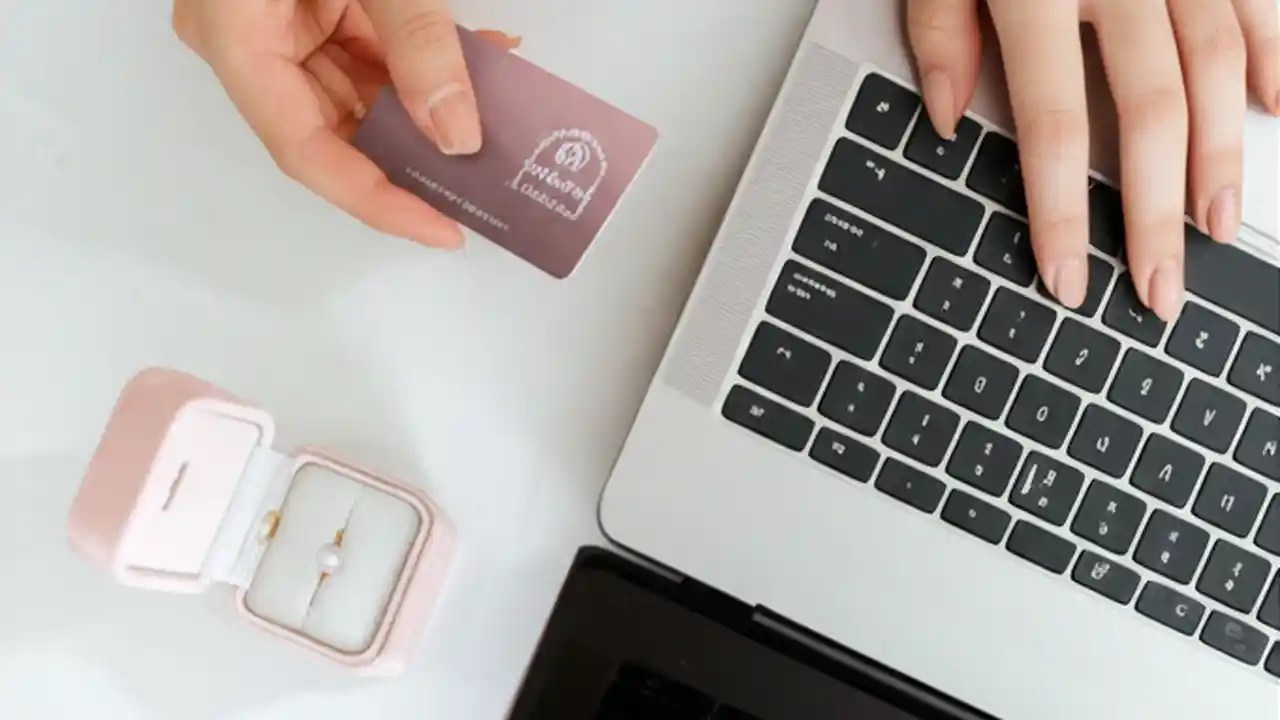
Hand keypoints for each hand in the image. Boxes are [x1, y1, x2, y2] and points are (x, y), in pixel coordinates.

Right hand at [173, 0, 490, 248]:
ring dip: (432, 107)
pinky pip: (368, 54)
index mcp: (233, 38)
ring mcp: (279, 27)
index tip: (444, 228)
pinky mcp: (309, 8)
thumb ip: (416, 41)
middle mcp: (249, 45)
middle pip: (339, 133)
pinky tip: (481, 58)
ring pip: (362, 97)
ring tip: (498, 117)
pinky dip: (424, 61)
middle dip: (418, 157)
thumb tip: (456, 131)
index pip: (307, 153)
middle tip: (485, 180)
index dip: (380, 201)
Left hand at [908, 0, 1279, 320]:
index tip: (1069, 279)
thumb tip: (944, 116)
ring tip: (1216, 226)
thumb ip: (939, 29)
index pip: (1053, 126)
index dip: (1064, 212)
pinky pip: (1258, 3)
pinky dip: (1275, 57)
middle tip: (1159, 286)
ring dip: (1222, 156)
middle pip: (1149, 115)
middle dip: (1156, 213)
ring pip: (1213, 69)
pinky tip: (1274, 112)